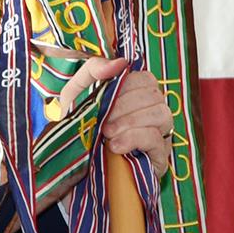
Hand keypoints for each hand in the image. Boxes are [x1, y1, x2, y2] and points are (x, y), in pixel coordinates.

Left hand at [47, 55, 174, 179]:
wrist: (71, 170)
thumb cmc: (77, 129)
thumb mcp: (77, 94)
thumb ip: (93, 70)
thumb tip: (120, 62)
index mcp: (137, 96)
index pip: (146, 79)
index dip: (126, 86)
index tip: (104, 100)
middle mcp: (152, 113)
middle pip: (155, 95)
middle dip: (124, 107)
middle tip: (102, 122)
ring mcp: (159, 136)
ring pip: (162, 114)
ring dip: (131, 121)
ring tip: (108, 134)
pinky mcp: (160, 159)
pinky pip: (158, 139)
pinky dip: (134, 138)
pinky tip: (115, 147)